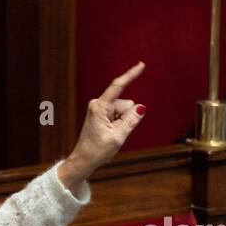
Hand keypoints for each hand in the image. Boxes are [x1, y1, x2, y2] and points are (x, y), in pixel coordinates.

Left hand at [58, 61, 147, 189]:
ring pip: (124, 111)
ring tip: (110, 134)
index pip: (118, 87)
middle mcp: (98, 105)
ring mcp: (100, 109)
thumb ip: (131, 121)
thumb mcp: (117, 137)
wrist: (83, 160)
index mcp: (99, 107)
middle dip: (126, 117)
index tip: (141, 65)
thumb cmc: (96, 151)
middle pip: (125, 104)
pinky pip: (119, 115)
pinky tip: (109, 133)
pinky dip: (119, 124)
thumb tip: (141, 108)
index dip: (131, 75)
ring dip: (122, 123)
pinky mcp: (101, 114)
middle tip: (115, 133)